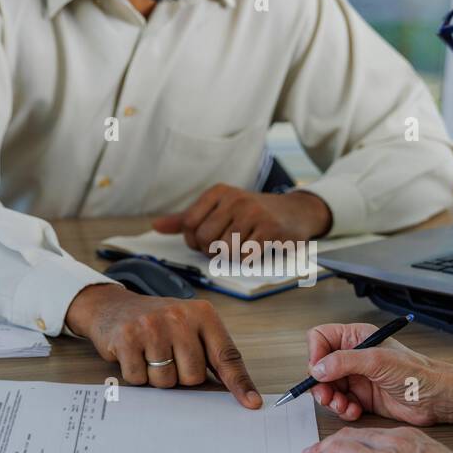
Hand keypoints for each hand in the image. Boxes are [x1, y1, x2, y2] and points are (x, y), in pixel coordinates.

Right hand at [64, 284, 261, 408]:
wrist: (112, 307)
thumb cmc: (158, 324)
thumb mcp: (189, 328)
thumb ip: (211, 354)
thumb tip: (236, 393)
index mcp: (203, 315)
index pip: (227, 355)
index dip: (239, 383)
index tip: (251, 403)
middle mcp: (180, 317)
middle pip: (193, 376)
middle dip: (180, 377)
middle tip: (168, 358)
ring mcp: (152, 326)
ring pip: (166, 381)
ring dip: (157, 378)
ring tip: (149, 355)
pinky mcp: (127, 337)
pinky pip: (139, 379)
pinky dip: (136, 375)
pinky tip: (134, 356)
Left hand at [151, 184, 331, 255]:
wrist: (296, 212)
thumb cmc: (253, 213)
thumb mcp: (220, 208)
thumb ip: (187, 218)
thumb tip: (156, 226)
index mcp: (219, 192)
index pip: (189, 224)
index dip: (195, 239)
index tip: (209, 237)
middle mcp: (235, 199)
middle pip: (206, 239)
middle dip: (213, 250)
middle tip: (228, 244)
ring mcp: (254, 214)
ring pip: (225, 251)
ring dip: (232, 256)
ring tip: (243, 245)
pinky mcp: (271, 230)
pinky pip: (245, 257)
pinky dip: (248, 260)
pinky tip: (256, 249)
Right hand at [305, 322, 452, 425]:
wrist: (435, 398)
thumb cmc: (416, 373)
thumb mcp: (377, 361)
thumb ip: (344, 362)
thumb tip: (318, 367)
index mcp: (357, 338)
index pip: (321, 338)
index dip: (315, 354)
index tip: (318, 370)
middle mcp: (354, 356)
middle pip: (320, 367)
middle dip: (320, 383)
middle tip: (327, 395)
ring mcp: (356, 378)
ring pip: (327, 388)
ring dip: (331, 399)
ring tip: (343, 405)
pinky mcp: (361, 397)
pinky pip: (339, 404)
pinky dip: (343, 410)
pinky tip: (355, 411)